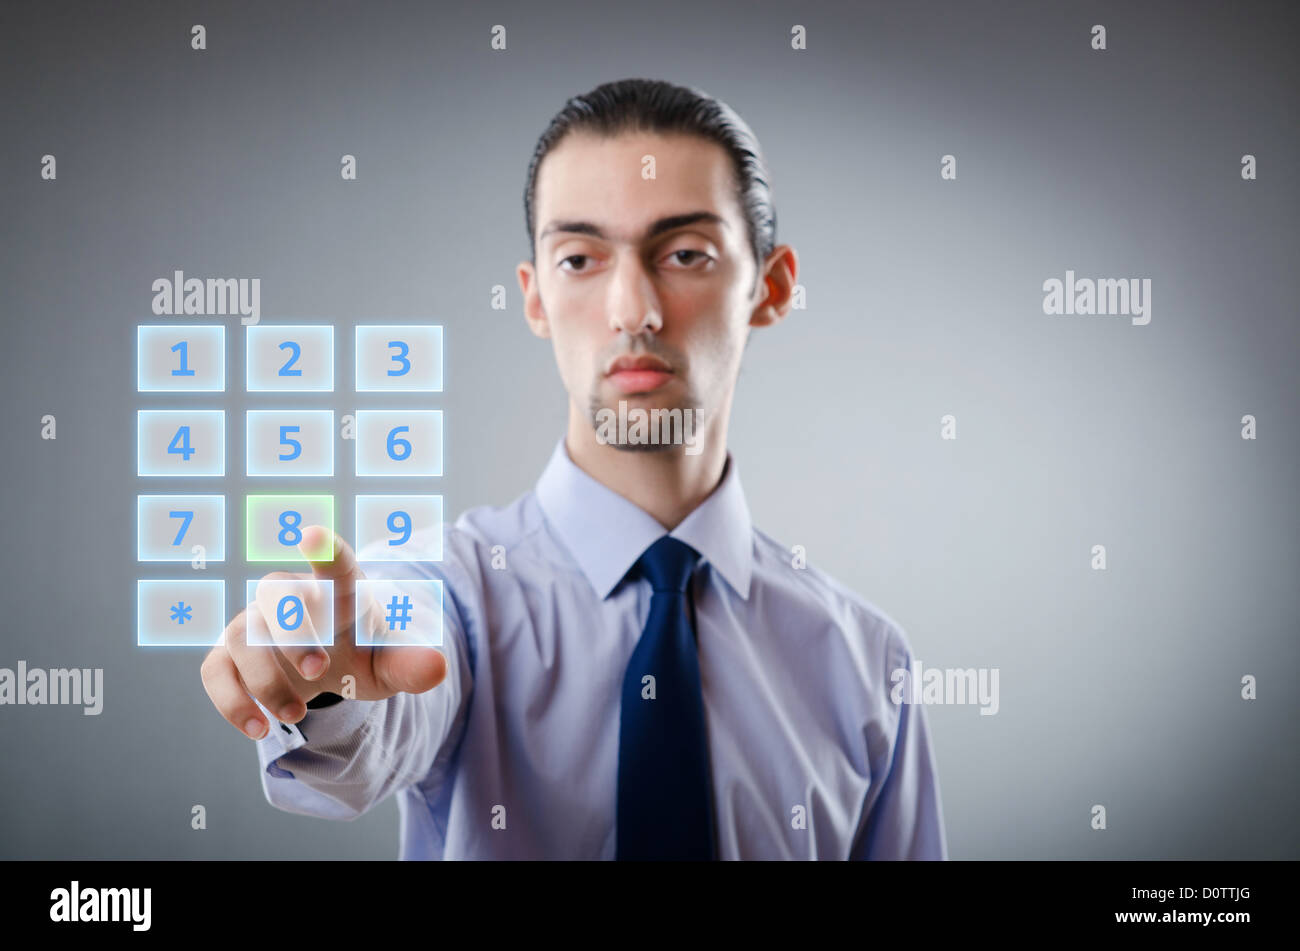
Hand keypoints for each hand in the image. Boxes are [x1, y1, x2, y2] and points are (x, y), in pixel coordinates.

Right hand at [200, 525, 446, 738]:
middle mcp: (291, 597)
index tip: (312, 536)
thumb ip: (411, 664)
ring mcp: (254, 623)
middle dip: (292, 630)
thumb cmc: (363, 652)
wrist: (330, 668)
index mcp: (339, 589)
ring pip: (242, 635)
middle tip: (318, 670)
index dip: (324, 550)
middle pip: (274, 591)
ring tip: (297, 714)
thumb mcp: (391, 663)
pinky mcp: (229, 656)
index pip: (334, 563)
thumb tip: (440, 668)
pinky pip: (215, 670)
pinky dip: (232, 701)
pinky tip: (259, 729)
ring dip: (266, 678)